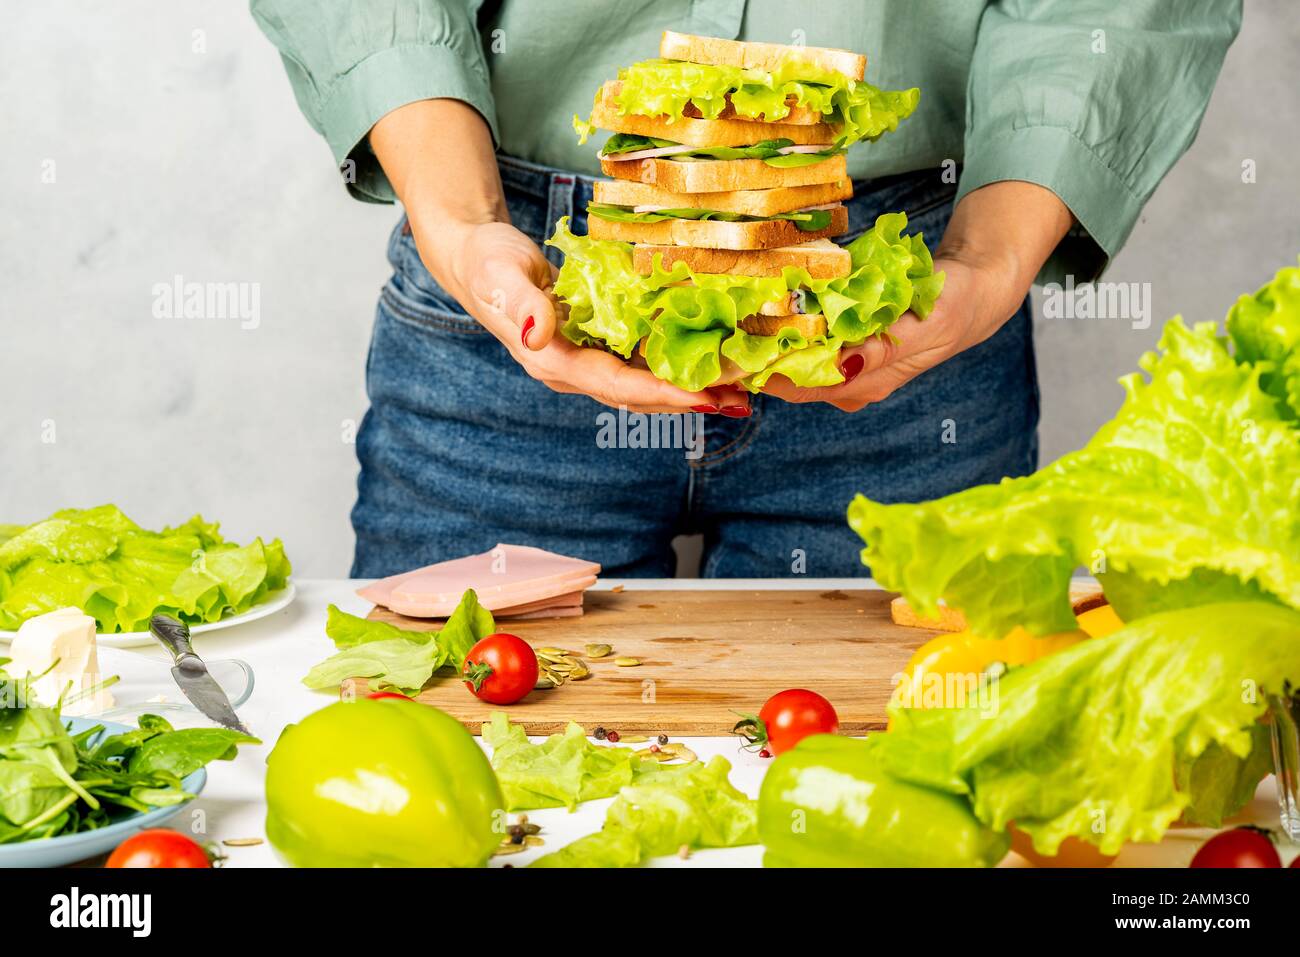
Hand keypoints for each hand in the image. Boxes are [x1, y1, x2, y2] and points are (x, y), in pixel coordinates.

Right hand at [412, 218, 748, 413]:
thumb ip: (520, 305)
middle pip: (640, 395)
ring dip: (691, 389)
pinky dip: (676, 366)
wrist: (478, 260)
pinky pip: (642, 363)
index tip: (704, 398)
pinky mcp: (598, 346)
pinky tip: (709, 362)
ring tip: (739, 391)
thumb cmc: (487, 264)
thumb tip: (536, 336)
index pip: (616, 385)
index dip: (661, 393)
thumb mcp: (499, 276)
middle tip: (742, 400)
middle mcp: (574, 371)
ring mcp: (586, 362)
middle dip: (690, 399)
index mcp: (553, 361)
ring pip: (645, 385)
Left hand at [760, 254, 1005, 411]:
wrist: (975, 291)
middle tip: (726, 330)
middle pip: (791, 378)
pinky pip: (811, 341)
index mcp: (869, 382)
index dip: (765, 372)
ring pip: (797, 360)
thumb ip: (884, 349)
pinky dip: (790, 326)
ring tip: (738, 317)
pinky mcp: (850, 344)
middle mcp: (853, 381)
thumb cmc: (954, 306)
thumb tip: (844, 366)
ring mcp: (850, 365)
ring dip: (770, 342)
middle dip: (758, 358)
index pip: (802, 387)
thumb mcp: (924, 324)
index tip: (736, 351)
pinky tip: (770, 307)